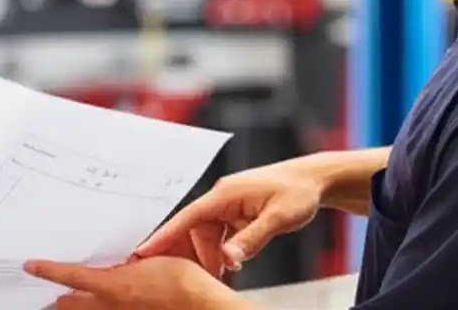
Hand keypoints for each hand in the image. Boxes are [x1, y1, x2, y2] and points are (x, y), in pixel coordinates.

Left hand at [24, 256, 250, 309]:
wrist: (202, 305)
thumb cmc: (183, 282)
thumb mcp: (152, 260)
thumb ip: (130, 262)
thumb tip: (120, 259)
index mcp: (112, 286)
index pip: (69, 277)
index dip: (47, 270)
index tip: (31, 266)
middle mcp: (110, 307)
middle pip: (68, 305)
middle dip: (57, 297)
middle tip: (50, 289)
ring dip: (77, 305)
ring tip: (70, 298)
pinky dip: (100, 308)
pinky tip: (107, 302)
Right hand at [135, 155, 327, 274]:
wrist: (315, 179)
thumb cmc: (298, 192)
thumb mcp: (278, 218)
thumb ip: (251, 239)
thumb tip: (227, 259)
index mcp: (225, 194)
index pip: (187, 217)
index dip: (163, 235)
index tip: (142, 251)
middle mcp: (221, 198)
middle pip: (194, 232)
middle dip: (192, 256)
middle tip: (191, 279)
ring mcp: (228, 206)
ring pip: (207, 236)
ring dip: (211, 257)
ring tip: (221, 277)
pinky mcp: (236, 213)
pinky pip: (219, 235)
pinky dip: (221, 252)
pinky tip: (230, 267)